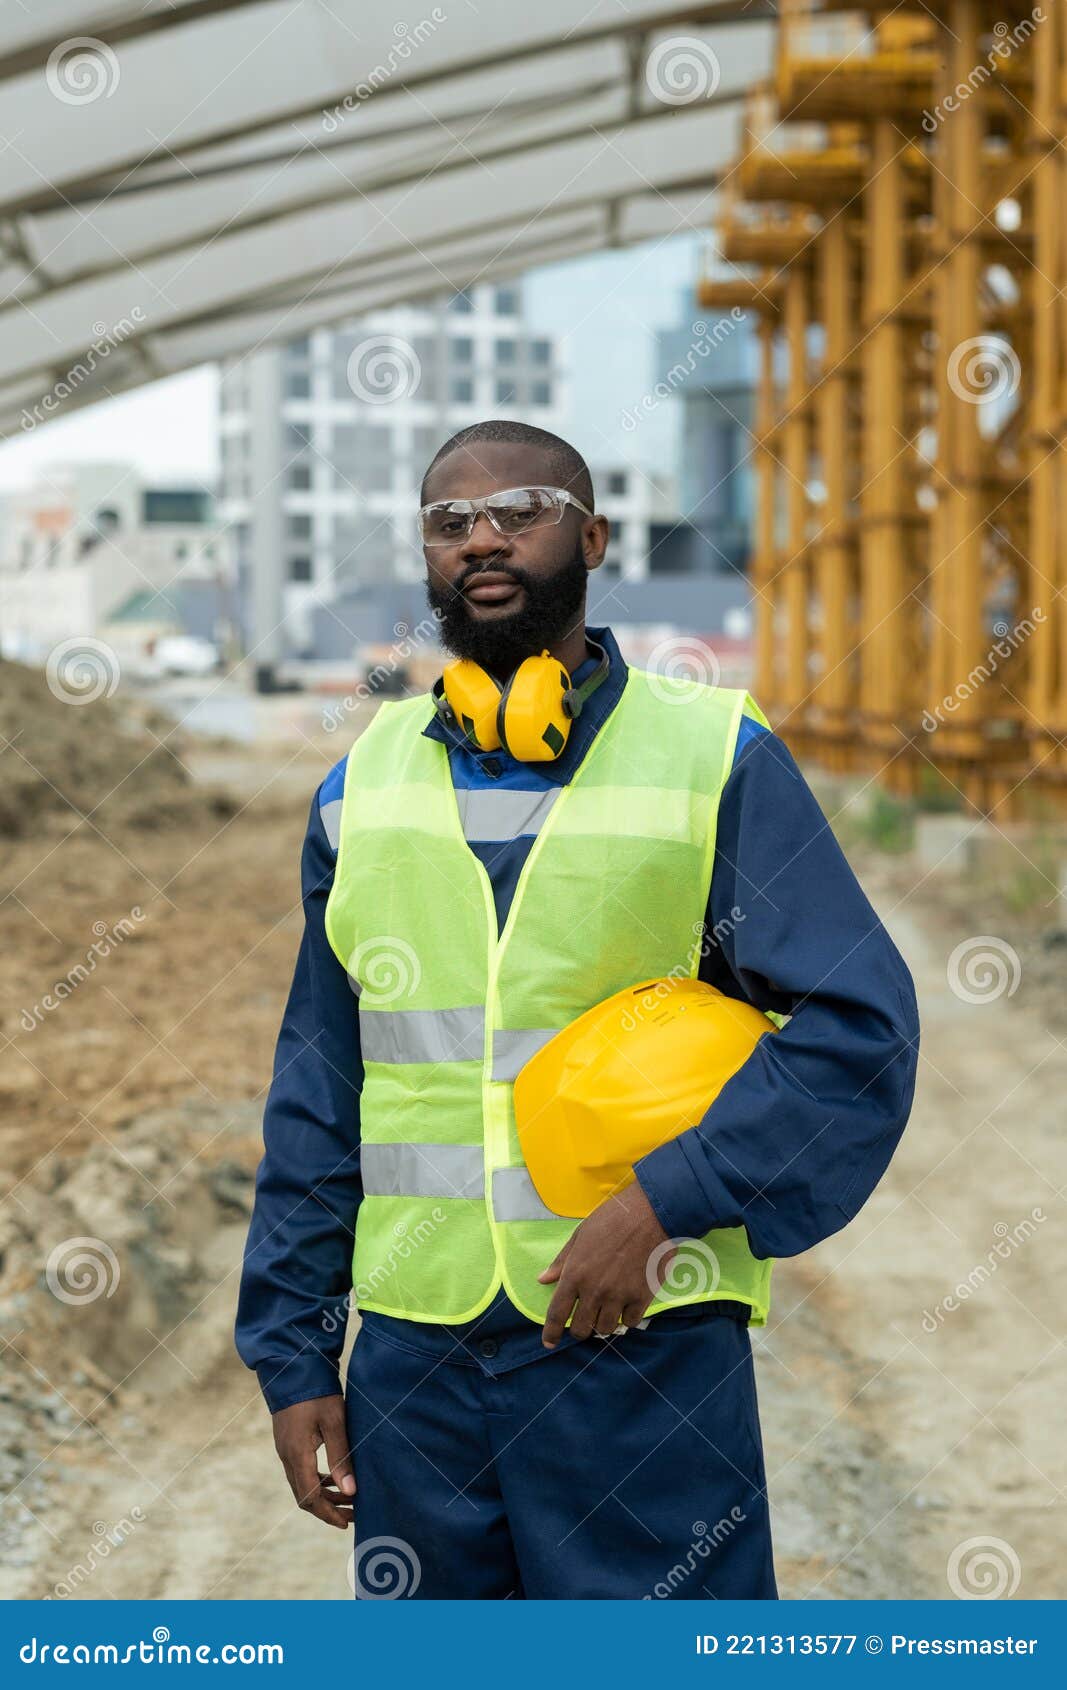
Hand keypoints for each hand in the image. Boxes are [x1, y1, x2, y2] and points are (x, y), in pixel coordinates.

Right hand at [272, 1393, 354, 1528]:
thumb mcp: (334, 1422)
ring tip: (349, 1496)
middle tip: (353, 1514)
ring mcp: (285, 1449)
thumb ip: (341, 1457)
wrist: (293, 1367)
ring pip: (302, 1484)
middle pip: (304, 1496)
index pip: (310, 1498)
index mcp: (297, 1455)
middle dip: (328, 1508)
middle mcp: (287, 1456)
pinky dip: (318, 1480)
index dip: (328, 1514)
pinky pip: (301, 1471)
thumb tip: (351, 1492)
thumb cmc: (316, 1392)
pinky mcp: (288, 1442)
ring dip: (324, 1494)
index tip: (347, 1522)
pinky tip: (335, 1476)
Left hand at [537, 1179, 669, 1347]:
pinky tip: (626, 1308)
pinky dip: (626, 1318)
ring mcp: (619, 1296)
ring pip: (605, 1328)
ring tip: (605, 1313)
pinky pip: (630, 1322)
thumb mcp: (580, 1235)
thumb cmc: (612, 1219)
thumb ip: (562, 1261)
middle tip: (583, 1323)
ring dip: (602, 1324)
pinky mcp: (642, 1297)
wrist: (650, 1214)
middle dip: (578, 1330)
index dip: (551, 1333)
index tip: (549, 1342)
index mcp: (575, 1275)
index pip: (557, 1314)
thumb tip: (543, 1279)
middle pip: (581, 1328)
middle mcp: (595, 1291)